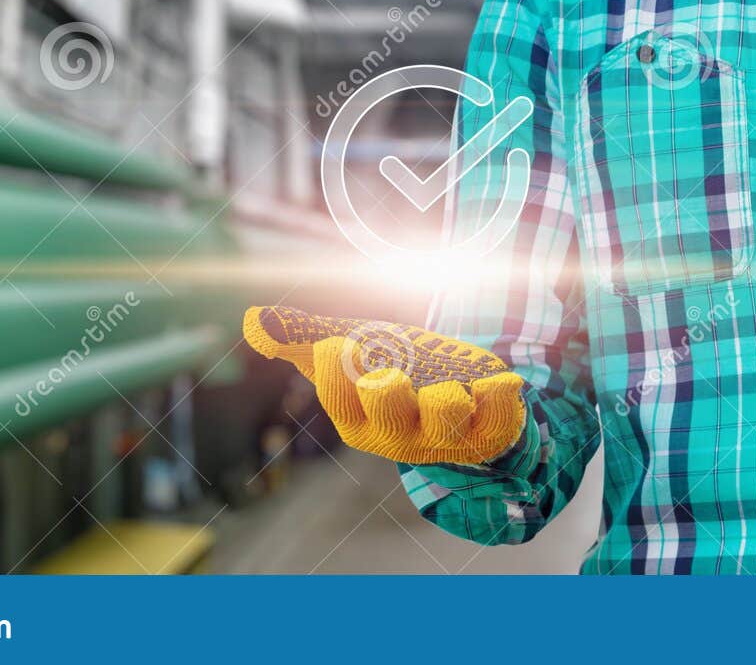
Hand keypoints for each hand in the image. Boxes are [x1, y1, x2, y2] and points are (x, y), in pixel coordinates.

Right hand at [242, 306, 526, 464]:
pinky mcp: (490, 425)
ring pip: (446, 422)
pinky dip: (503, 400)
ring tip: (448, 387)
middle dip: (387, 396)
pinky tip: (504, 381)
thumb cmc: (395, 375)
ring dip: (446, 402)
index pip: (341, 402)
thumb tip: (251, 321)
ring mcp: (447, 433)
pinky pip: (499, 420)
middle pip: (389, 420)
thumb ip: (304, 338)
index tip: (337, 342)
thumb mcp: (353, 352)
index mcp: (359, 420)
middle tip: (386, 376)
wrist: (461, 397)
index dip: (337, 374)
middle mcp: (400, 434)